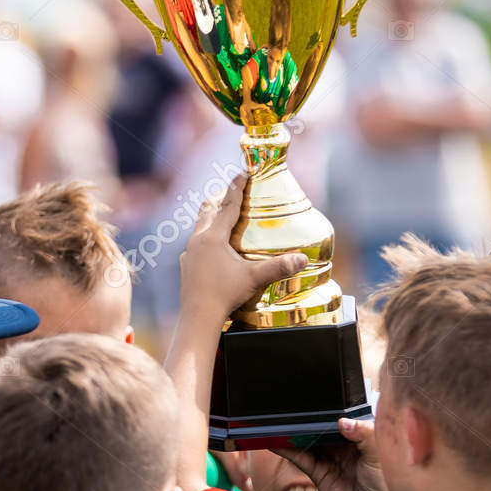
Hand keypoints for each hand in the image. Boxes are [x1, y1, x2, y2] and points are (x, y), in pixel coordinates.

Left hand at [179, 174, 307, 322]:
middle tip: (235, 190)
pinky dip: (206, 234)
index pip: (227, 204)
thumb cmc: (224, 296)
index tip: (243, 172)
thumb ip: (279, 266)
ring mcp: (189, 252)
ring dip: (212, 214)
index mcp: (213, 236)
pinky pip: (196, 241)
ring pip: (199, 223)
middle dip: (221, 196)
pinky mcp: (187, 264)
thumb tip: (303, 259)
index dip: (236, 187)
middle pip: (208, 208)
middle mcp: (198, 239)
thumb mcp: (254, 278)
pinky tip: (214, 244)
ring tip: (224, 212)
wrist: (198, 318)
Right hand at [273, 418, 390, 490]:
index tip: (315, 400)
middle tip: (292, 409)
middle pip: (320, 429)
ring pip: (307, 442)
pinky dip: (287, 450)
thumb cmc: (384, 483)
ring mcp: (328, 459)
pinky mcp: (317, 473)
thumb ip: (364, 433)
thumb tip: (342, 422)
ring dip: (293, 433)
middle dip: (307, 421)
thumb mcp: (378, 451)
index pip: (340, 419)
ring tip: (277, 422)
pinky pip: (300, 458)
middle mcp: (342, 447)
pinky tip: (275, 441)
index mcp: (359, 437)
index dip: (328, 411)